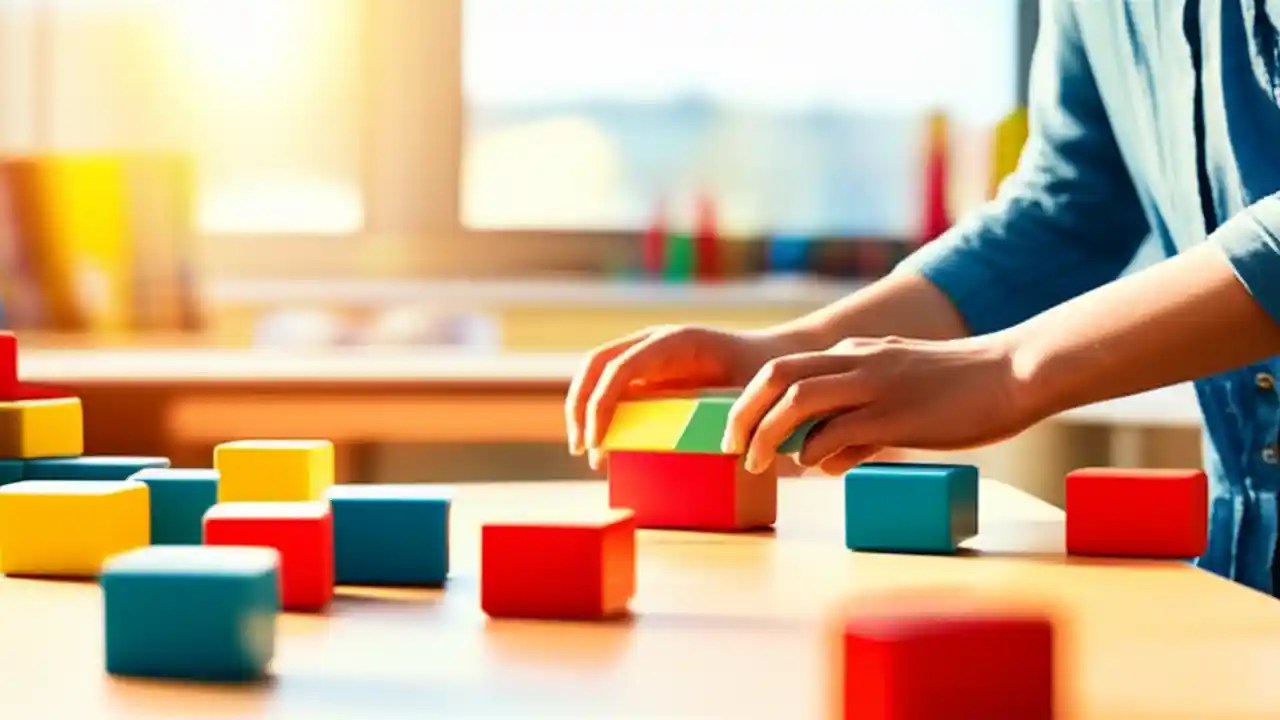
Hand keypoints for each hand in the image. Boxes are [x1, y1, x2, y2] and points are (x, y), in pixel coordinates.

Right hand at [566, 325, 811, 467]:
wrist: (776, 358)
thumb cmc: (767, 377)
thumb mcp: (754, 395)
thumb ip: (738, 418)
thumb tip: (723, 452)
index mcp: (676, 342)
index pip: (621, 368)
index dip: (601, 405)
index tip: (597, 444)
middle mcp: (655, 341)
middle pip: (596, 364)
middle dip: (581, 405)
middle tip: (584, 450)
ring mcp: (649, 352)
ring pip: (597, 370)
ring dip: (583, 406)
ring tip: (589, 451)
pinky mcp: (649, 368)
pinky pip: (612, 381)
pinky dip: (599, 407)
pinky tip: (604, 440)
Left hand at [723, 334, 1034, 474]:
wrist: (1013, 374)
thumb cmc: (960, 390)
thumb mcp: (898, 392)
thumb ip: (857, 419)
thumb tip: (821, 460)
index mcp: (855, 354)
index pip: (781, 368)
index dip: (749, 400)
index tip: (737, 432)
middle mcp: (858, 362)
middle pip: (776, 377)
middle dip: (744, 413)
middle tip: (733, 449)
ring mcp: (876, 386)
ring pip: (799, 401)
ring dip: (770, 434)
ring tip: (759, 464)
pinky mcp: (897, 415)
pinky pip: (839, 432)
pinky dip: (816, 452)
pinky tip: (816, 468)